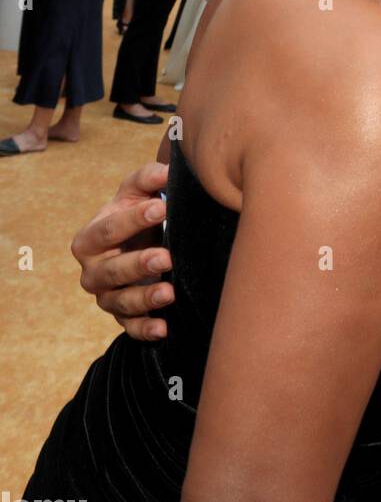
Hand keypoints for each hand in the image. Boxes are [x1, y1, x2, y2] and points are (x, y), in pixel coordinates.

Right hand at [72, 162, 175, 340]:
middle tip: (166, 256)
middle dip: (138, 264)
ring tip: (169, 292)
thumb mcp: (137, 192)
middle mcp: (93, 271)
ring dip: (144, 299)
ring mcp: (106, 297)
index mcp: (89, 238)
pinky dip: (145, 330)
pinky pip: (130, 328)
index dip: (133, 219)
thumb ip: (148, 177)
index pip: (108, 230)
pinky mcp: (123, 317)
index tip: (162, 208)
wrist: (141, 241)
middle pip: (111, 270)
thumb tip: (167, 171)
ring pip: (119, 302)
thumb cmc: (137, 214)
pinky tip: (164, 328)